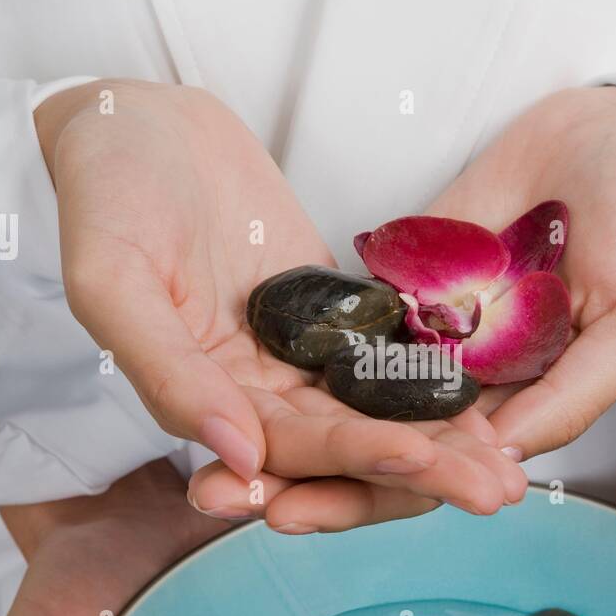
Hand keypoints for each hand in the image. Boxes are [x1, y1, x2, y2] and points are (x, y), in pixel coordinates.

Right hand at [38, 81, 522, 528]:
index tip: (420, 464)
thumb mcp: (114, 280)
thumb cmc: (106, 192)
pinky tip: (490, 400)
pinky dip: (433, 380)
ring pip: (373, 412)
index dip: (351, 463)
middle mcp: (252, 391)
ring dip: (439, 443)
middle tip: (495, 494)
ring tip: (508, 467)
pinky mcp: (329, 311)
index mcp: (200, 398)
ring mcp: (295, 353)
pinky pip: (386, 354)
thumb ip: (168, 373)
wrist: (135, 121)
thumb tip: (239, 458)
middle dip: (419, 473)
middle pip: (344, 447)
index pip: (284, 452)